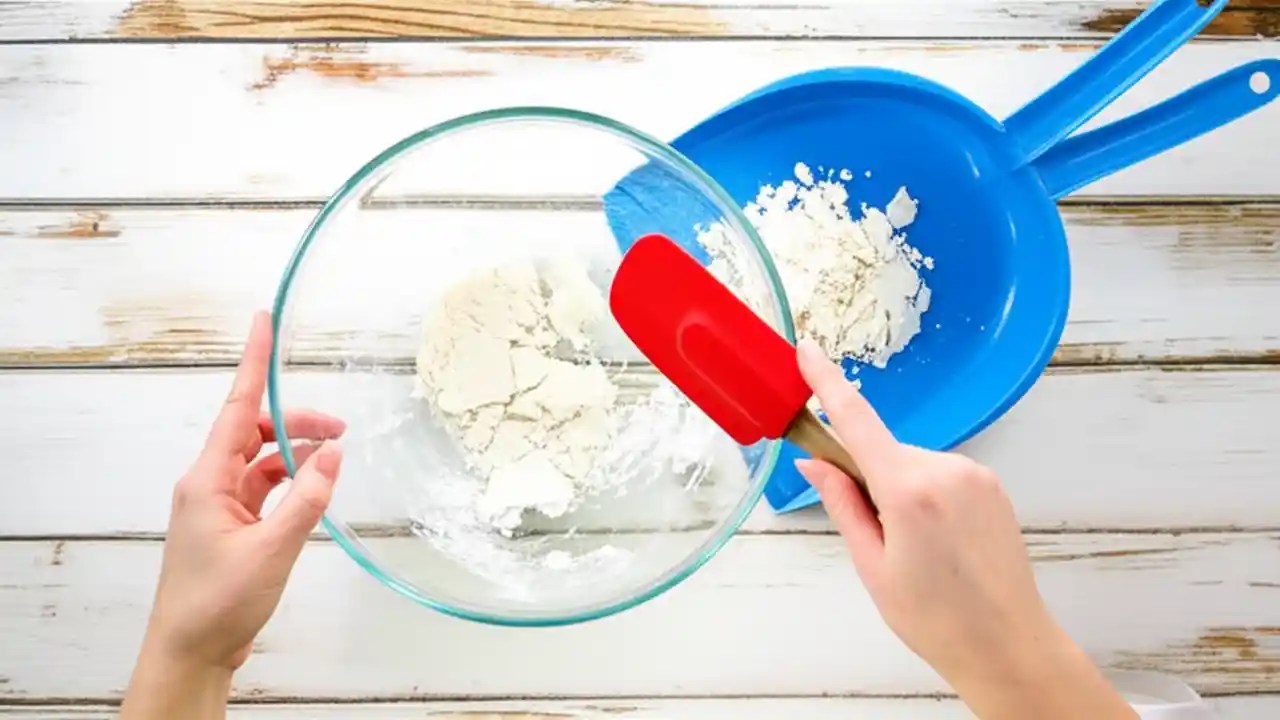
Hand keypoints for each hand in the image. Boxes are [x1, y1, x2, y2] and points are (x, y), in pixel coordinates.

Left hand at [121, 311, 345, 718]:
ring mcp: (219, 506)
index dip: (254, 364)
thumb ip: (308, 500)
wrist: (191, 652)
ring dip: (297, 455)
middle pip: (255, 432)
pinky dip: (291, 482)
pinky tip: (316, 490)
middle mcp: (209, 484)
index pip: (238, 408)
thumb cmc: (218, 603)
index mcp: (207, 480)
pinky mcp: (231, 527)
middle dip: (297, 422)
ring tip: (335, 461)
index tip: (264, 323)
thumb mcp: (273, 550)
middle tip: (341, 430)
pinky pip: (264, 488)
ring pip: (262, 460)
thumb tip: (333, 456)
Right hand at [794, 340, 1135, 719]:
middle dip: (868, 480)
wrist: (1008, 646)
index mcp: (909, 491)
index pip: (856, 421)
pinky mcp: (991, 483)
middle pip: (883, 451)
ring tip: (919, 551)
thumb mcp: (872, 566)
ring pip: (911, 464)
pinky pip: (939, 474)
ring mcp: (974, 474)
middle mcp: (946, 470)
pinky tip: (941, 542)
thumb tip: (814, 463)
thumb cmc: (937, 619)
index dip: (827, 382)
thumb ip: (842, 503)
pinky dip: (926, 497)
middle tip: (878, 540)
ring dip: (900, 492)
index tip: (807, 350)